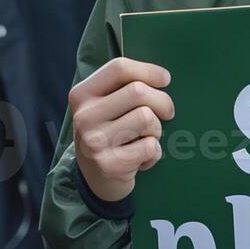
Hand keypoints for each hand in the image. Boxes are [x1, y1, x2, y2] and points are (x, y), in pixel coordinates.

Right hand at [71, 56, 173, 201]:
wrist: (94, 179)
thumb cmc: (109, 133)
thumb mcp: (103, 106)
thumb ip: (123, 87)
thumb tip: (162, 78)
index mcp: (82, 95)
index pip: (118, 68)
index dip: (148, 70)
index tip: (165, 79)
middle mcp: (84, 116)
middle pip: (137, 91)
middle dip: (162, 101)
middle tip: (168, 112)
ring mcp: (95, 142)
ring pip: (146, 118)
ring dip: (156, 129)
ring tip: (146, 138)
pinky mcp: (110, 165)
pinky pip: (151, 146)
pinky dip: (154, 152)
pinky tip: (142, 157)